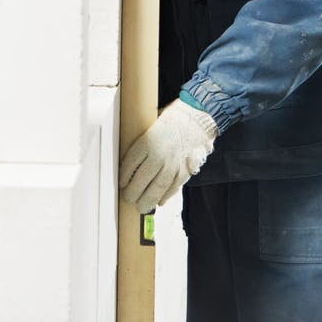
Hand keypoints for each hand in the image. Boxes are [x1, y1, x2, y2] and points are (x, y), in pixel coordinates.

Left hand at [119, 99, 217, 213]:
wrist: (199, 115)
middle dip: (132, 193)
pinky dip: (165, 196)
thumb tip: (133, 159)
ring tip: (141, 206)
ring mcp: (173, 164)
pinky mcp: (185, 170)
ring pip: (156, 189)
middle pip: (140, 181)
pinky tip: (159, 201)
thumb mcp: (153, 124)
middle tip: (128, 198)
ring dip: (147, 200)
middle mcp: (159, 154)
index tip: (121, 183)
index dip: (123, 177)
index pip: (129, 165)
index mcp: (147, 141)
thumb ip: (144, 142)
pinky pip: (173, 188)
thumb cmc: (175, 117)